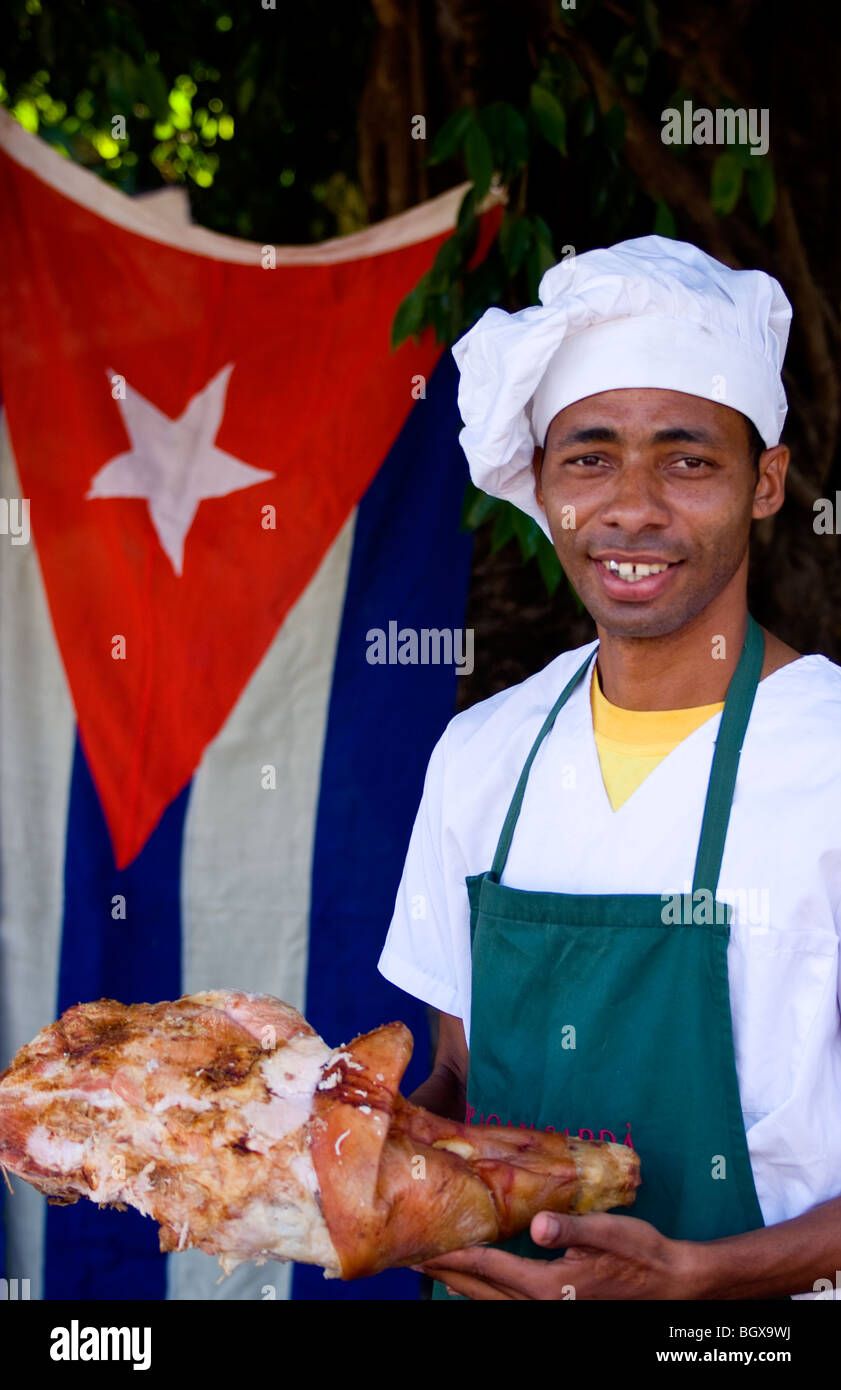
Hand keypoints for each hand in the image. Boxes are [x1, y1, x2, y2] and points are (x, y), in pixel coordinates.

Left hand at [416, 1210, 699, 1299]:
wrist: (673, 1286)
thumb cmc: (642, 1255)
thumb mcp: (609, 1233)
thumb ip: (571, 1229)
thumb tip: (538, 1225)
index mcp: (551, 1288)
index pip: (491, 1269)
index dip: (456, 1256)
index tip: (425, 1247)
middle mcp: (543, 1306)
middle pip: (481, 1291)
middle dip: (446, 1272)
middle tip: (412, 1257)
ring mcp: (550, 1312)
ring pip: (491, 1302)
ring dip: (460, 1283)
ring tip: (433, 1266)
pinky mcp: (558, 1308)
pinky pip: (508, 1304)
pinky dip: (484, 1292)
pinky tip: (473, 1282)